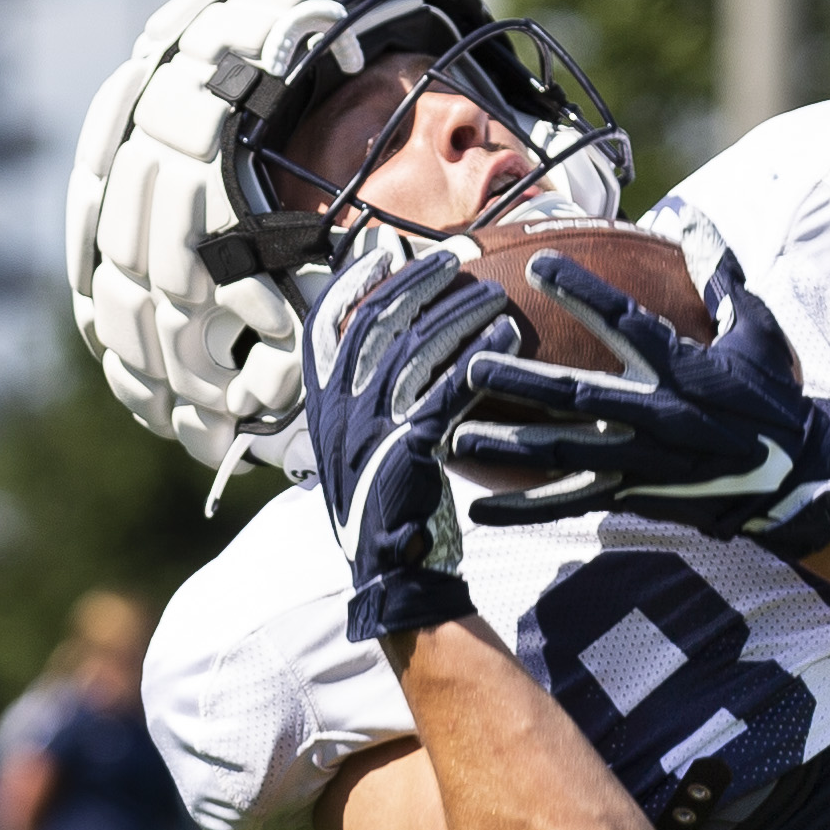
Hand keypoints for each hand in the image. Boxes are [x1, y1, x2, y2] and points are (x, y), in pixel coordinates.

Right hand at [302, 237, 521, 642]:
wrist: (391, 577)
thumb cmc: (388, 512)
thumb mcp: (363, 452)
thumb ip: (369, 407)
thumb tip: (395, 358)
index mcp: (322, 409)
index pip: (324, 329)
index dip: (350, 285)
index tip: (383, 253)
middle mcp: (338, 413)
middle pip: (371, 324)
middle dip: (411, 282)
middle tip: (452, 257)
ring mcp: (368, 431)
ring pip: (410, 349)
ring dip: (454, 312)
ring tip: (492, 293)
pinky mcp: (406, 450)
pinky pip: (446, 389)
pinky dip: (478, 357)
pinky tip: (507, 337)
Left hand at [452, 251, 829, 557]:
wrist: (795, 479)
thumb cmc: (772, 399)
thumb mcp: (757, 332)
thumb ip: (720, 278)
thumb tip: (695, 222)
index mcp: (680, 368)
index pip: (623, 321)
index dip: (581, 290)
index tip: (538, 263)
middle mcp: (654, 414)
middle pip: (575, 396)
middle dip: (521, 380)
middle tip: (468, 364)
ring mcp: (639, 459)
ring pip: (561, 453)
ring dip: (505, 446)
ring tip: (450, 438)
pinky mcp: (632, 495)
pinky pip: (570, 504)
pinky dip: (525, 510)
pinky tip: (479, 512)